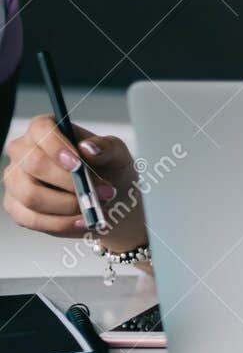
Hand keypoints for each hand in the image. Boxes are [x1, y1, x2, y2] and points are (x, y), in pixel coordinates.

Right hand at [3, 114, 145, 253]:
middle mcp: (23, 152)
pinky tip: (82, 221)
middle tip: (98, 191)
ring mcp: (16, 181)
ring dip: (67, 205)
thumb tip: (88, 148)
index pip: (41, 129)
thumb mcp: (117, 154)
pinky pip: (32, 219)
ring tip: (94, 207)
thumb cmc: (108, 170)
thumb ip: (106, 147)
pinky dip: (61, 223)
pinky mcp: (17, 208)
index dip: (57, 146)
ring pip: (31, 195)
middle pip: (34, 164)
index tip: (78, 164)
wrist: (108, 201)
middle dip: (69, 182)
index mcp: (44, 130)